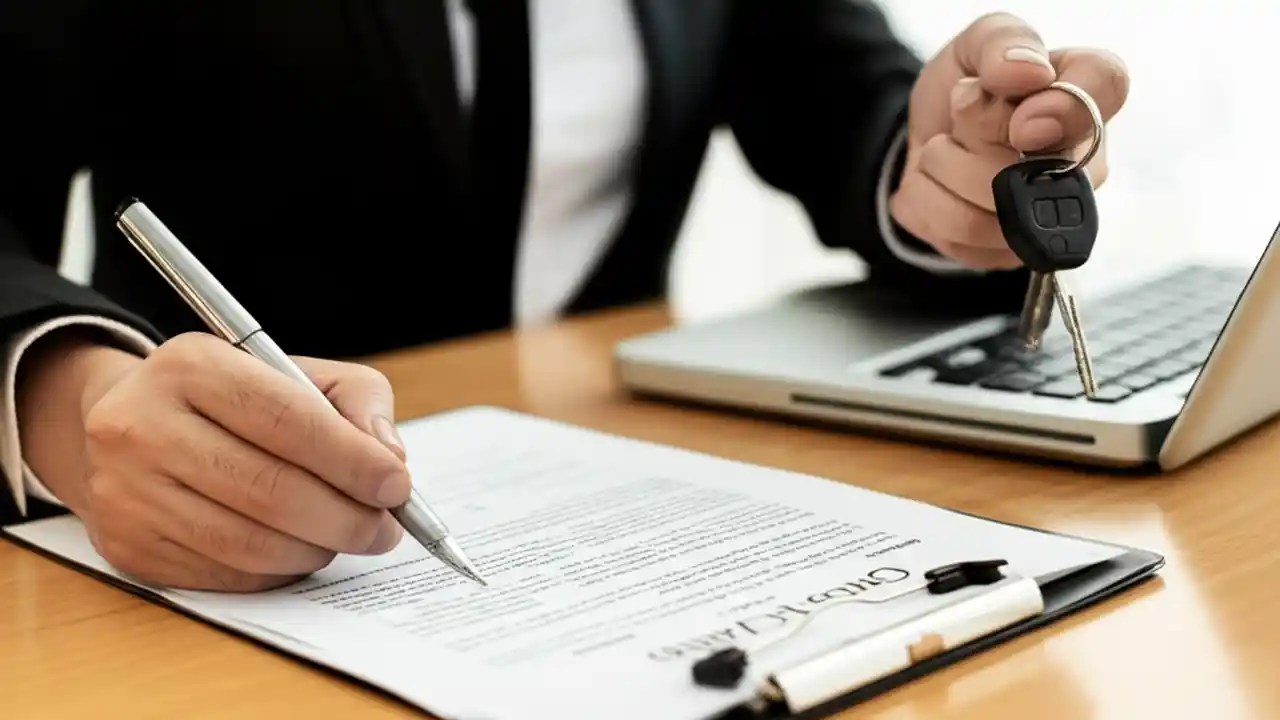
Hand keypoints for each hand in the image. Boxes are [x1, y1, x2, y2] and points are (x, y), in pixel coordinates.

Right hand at [24, 332, 411, 591]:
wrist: (130, 430)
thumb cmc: (235, 401)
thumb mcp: (295, 372)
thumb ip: (356, 400)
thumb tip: (389, 457)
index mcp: (192, 366)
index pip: (288, 419)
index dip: (352, 460)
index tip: (397, 485)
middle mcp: (143, 426)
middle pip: (271, 489)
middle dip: (347, 518)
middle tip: (385, 529)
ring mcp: (127, 492)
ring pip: (250, 543)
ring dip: (317, 549)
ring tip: (348, 538)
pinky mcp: (128, 547)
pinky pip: (225, 574)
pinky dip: (278, 570)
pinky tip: (299, 550)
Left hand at [889, 12, 1128, 268]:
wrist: (932, 130)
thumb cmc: (973, 85)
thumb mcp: (979, 43)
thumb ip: (1004, 43)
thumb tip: (1028, 73)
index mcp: (1089, 97)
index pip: (1107, 88)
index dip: (1058, 109)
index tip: (1020, 118)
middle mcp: (1083, 165)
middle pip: (1025, 171)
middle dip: (969, 135)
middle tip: (964, 117)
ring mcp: (1045, 217)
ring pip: (981, 214)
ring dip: (941, 168)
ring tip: (948, 148)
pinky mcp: (1002, 252)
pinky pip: (951, 235)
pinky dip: (925, 199)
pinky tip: (940, 183)